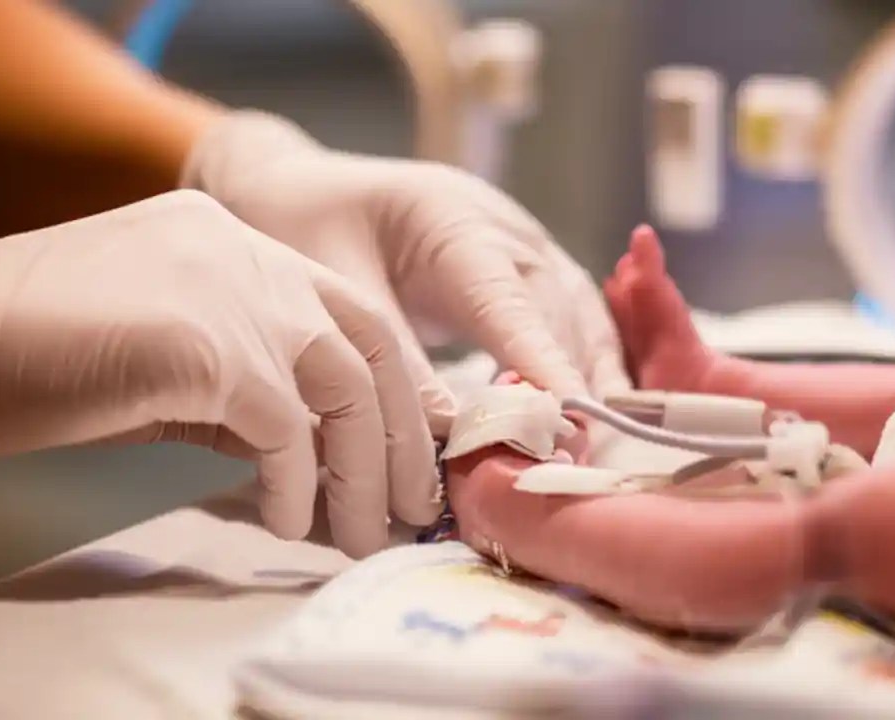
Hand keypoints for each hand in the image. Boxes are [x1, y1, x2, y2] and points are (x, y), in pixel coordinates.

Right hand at [0, 191, 437, 556]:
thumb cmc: (40, 356)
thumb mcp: (168, 361)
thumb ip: (245, 387)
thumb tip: (311, 450)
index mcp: (238, 242)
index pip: (352, 311)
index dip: (394, 385)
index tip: (410, 449)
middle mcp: (249, 253)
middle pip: (369, 345)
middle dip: (401, 434)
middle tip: (413, 505)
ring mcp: (233, 292)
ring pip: (344, 388)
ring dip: (362, 472)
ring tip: (364, 533)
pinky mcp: (209, 347)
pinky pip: (286, 431)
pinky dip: (296, 486)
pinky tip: (285, 523)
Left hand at [181, 111, 629, 428]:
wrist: (306, 182)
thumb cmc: (309, 222)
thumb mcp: (338, 282)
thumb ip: (394, 353)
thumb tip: (446, 431)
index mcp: (455, 223)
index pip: (511, 304)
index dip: (544, 365)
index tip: (569, 420)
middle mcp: (507, 231)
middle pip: (559, 314)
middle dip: (570, 385)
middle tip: (569, 460)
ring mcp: (525, 247)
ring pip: (580, 317)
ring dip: (587, 381)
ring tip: (581, 451)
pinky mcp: (527, 271)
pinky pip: (576, 320)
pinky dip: (586, 367)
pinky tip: (584, 418)